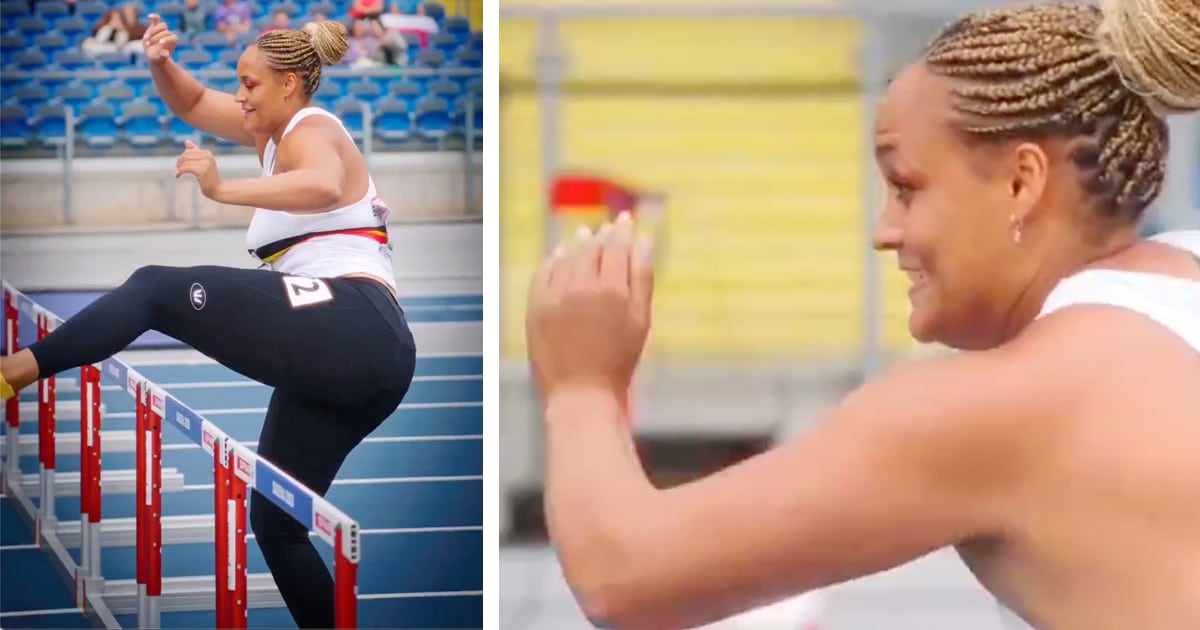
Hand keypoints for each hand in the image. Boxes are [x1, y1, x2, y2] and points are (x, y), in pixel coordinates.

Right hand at [142, 14, 178, 63]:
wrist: (152, 54)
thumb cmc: (157, 57)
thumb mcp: (159, 58)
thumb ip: (162, 55)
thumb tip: (166, 54)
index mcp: (172, 41)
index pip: (173, 37)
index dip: (167, 39)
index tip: (160, 43)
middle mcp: (168, 34)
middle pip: (165, 32)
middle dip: (156, 37)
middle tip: (148, 44)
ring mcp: (162, 29)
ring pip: (161, 25)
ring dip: (153, 31)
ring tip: (146, 38)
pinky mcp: (154, 26)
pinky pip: (156, 19)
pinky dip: (154, 17)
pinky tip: (149, 16)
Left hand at [176, 140, 221, 198]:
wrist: (217, 188)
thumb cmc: (209, 177)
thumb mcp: (202, 163)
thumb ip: (195, 152)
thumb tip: (187, 141)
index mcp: (207, 153)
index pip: (189, 151)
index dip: (181, 158)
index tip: (179, 165)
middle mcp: (208, 157)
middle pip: (186, 155)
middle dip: (179, 162)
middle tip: (177, 169)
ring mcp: (206, 163)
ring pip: (185, 162)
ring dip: (179, 168)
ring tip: (178, 173)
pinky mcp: (202, 171)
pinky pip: (186, 168)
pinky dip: (180, 172)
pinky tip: (178, 176)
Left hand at [526, 212, 655, 405]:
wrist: (581, 393)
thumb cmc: (619, 361)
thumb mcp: (641, 320)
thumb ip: (642, 278)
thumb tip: (644, 241)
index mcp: (613, 291)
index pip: (617, 247)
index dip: (621, 231)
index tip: (624, 220)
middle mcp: (581, 288)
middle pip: (591, 249)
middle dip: (601, 236)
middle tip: (606, 228)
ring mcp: (555, 296)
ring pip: (567, 257)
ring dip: (577, 244)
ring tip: (583, 236)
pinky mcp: (535, 307)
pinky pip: (543, 272)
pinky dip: (553, 260)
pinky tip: (559, 256)